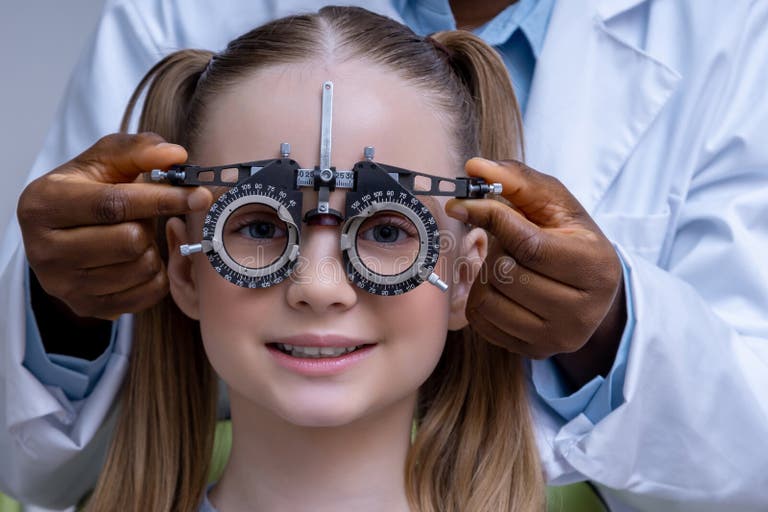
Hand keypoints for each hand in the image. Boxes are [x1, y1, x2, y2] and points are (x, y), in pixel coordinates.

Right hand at [17, 133, 212, 319]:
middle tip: (141, 216)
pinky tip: (138, 259)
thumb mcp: (106, 161)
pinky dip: (155, 274)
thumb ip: (140, 150)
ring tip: (133, 236)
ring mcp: (63, 284)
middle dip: (149, 225)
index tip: (199, 195)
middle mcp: (44, 249)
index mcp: (44, 204)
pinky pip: (146, 294)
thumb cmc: (88, 190)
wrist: (65, 232)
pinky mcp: (86, 307)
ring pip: (141, 269)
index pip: (113, 204)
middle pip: (129, 241)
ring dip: (151, 250)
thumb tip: (175, 155)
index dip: (162, 199)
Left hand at [446, 158, 625, 385]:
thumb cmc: (570, 239)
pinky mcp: (534, 351)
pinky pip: (482, 321)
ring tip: (507, 263)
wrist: (592, 292)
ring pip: (489, 298)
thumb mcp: (556, 205)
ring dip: (486, 273)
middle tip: (507, 241)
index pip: (528, 243)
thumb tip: (474, 166)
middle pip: (507, 272)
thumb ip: (519, 181)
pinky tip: (500, 287)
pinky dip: (481, 297)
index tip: (462, 203)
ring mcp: (557, 337)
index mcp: (596, 267)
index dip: (490, 217)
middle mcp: (581, 311)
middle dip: (495, 248)